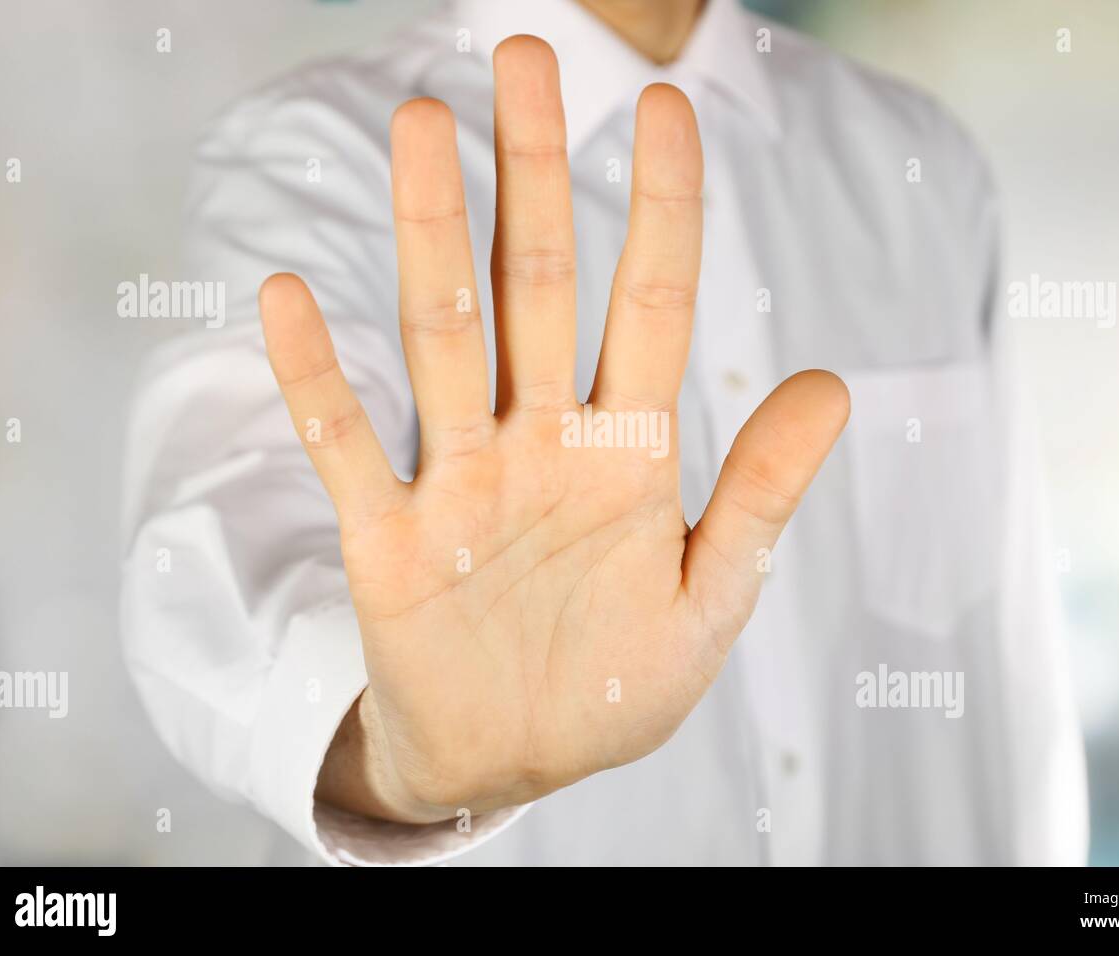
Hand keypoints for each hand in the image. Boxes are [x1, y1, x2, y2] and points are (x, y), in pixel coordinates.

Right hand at [258, 36, 849, 823]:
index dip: (664, 207)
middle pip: (535, 284)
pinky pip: (346, 445)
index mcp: (628, 454)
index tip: (666, 107)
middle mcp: (541, 441)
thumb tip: (830, 382)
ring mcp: (462, 480)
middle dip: (532, 173)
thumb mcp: (710, 598)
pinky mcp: (390, 536)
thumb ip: (761, 494)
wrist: (516, 761)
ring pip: (444, 334)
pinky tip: (287, 298)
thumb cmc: (615, 682)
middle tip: (520, 56)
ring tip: (419, 128)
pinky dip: (315, 378)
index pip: (650, 304)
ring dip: (429, 235)